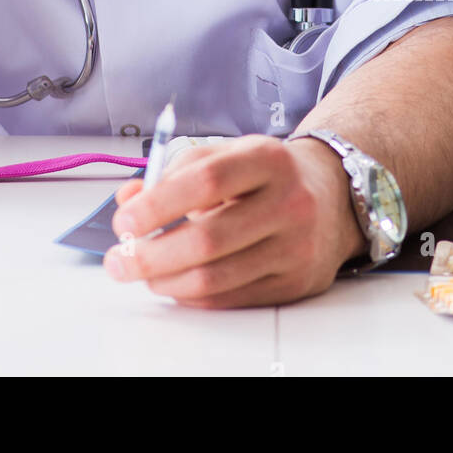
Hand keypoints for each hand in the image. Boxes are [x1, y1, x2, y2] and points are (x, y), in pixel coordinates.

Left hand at [102, 134, 364, 308]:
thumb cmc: (266, 174)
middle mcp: (288, 202)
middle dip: (152, 254)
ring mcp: (295, 247)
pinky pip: (231, 297)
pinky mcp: (295, 283)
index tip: (125, 220)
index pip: (207, 181)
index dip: (159, 204)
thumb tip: (128, 201)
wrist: (332, 195)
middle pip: (209, 238)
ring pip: (217, 276)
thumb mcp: (226, 155)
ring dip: (166, 280)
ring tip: (141, 272)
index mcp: (267, 159)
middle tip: (120, 258)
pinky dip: (192, 294)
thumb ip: (174, 172)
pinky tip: (173, 282)